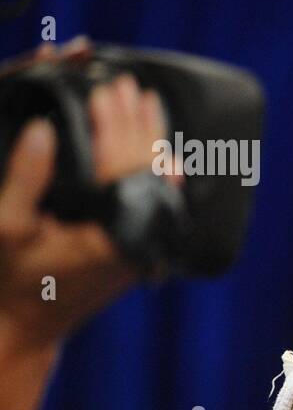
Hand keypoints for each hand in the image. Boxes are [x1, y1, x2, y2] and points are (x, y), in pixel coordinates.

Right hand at [0, 41, 159, 352]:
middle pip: (149, 167)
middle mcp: (137, 239)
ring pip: (160, 182)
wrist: (31, 326)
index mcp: (110, 233)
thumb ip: (26, 176)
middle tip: (128, 84)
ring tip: (147, 100)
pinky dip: (156, 166)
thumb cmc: (14, 278)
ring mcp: (145, 245)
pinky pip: (158, 199)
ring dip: (153, 138)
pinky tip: (157, 143)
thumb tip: (44, 129)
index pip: (121, 164)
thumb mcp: (7, 225)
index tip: (106, 87)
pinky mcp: (142, 247)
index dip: (114, 121)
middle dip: (138, 121)